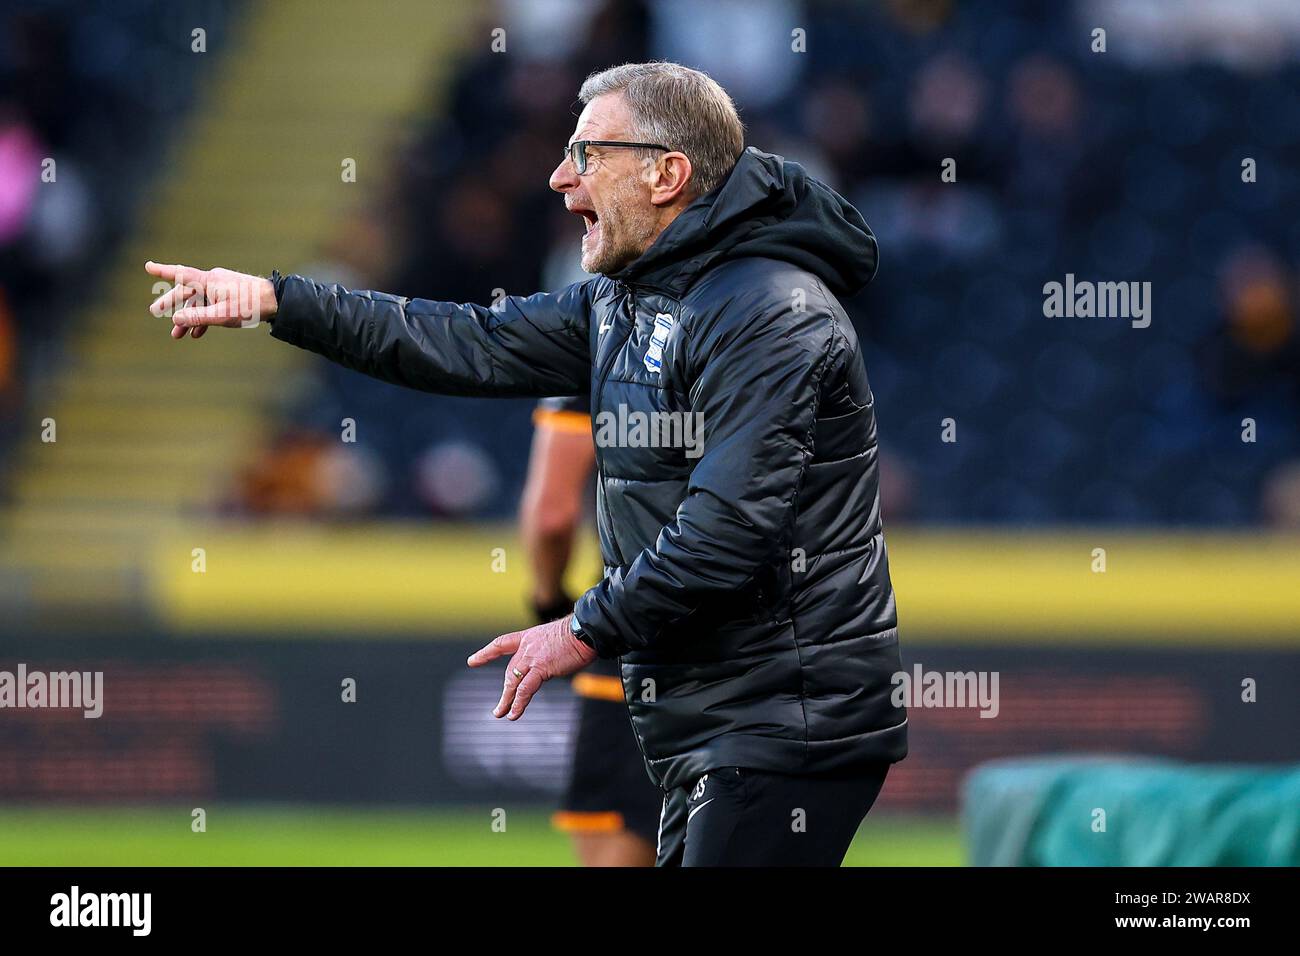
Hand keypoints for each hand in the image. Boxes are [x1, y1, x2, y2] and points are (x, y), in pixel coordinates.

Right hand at [145, 261, 277, 338]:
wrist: (276, 302)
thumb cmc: (250, 306)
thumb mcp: (222, 315)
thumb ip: (198, 317)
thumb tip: (175, 319)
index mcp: (209, 281)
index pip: (181, 274)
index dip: (163, 271)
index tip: (147, 266)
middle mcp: (213, 281)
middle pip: (187, 292)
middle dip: (170, 303)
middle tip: (154, 311)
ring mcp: (221, 288)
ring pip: (199, 302)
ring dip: (188, 318)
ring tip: (177, 335)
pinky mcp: (229, 296)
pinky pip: (211, 306)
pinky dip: (203, 319)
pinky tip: (197, 334)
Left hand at [466, 615, 596, 719]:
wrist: (585, 630)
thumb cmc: (579, 633)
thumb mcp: (558, 637)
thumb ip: (550, 648)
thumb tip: (556, 656)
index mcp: (529, 637)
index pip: (501, 644)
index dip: (486, 653)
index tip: (472, 661)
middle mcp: (527, 647)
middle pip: (509, 671)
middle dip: (505, 691)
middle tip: (498, 708)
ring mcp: (532, 658)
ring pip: (513, 682)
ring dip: (507, 701)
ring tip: (501, 714)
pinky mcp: (541, 668)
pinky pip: (525, 689)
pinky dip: (519, 703)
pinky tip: (514, 714)